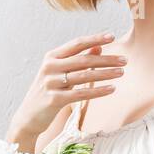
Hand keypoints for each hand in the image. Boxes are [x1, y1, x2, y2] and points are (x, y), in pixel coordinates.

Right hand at [10, 32, 126, 137]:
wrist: (29, 117)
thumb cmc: (49, 92)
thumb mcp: (61, 73)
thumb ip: (78, 60)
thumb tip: (99, 47)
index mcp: (51, 57)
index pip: (76, 44)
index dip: (94, 39)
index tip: (112, 36)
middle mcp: (50, 67)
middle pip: (83, 59)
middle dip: (106, 59)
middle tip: (125, 60)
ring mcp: (51, 83)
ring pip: (83, 76)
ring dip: (105, 73)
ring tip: (122, 73)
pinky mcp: (54, 99)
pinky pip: (80, 94)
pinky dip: (98, 91)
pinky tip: (112, 89)